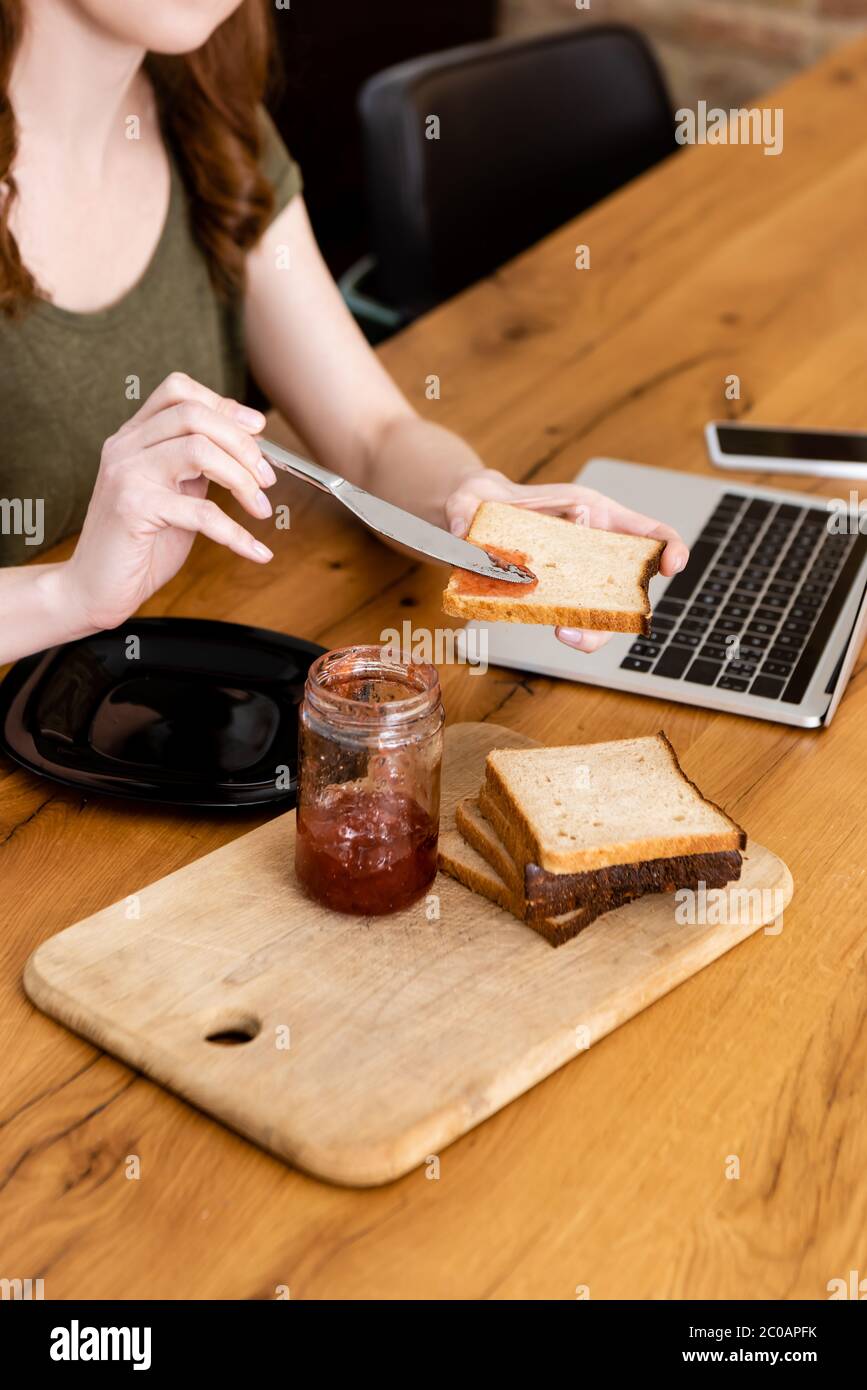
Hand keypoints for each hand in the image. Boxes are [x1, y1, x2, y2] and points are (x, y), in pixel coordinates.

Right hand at [63, 373, 276, 632]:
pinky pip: (201, 512)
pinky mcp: (133, 509)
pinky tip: (256, 552)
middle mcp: (125, 447)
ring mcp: (126, 475)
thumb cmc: (137, 544)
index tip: (258, 430)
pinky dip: (237, 534)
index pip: (179, 391)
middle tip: (267, 478)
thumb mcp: (174, 495)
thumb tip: (244, 449)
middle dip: (242, 444)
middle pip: (194, 415)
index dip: (224, 405)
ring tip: (260, 508)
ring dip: (241, 479)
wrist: (93, 589)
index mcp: (133, 437)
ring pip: (198, 450)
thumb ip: (197, 469)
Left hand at [444, 469, 688, 652]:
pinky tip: (552, 628)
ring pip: (601, 610)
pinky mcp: (554, 600)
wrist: (465, 524)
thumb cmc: (483, 500)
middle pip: (627, 582)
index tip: (672, 563)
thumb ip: (464, 506)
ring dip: (593, 628)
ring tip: (565, 632)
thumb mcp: (470, 494)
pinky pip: (571, 618)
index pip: (642, 529)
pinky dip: (568, 627)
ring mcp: (575, 577)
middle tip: (606, 611)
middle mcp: (590, 547)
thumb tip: (462, 529)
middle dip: (625, 608)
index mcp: (589, 512)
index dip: (667, 545)